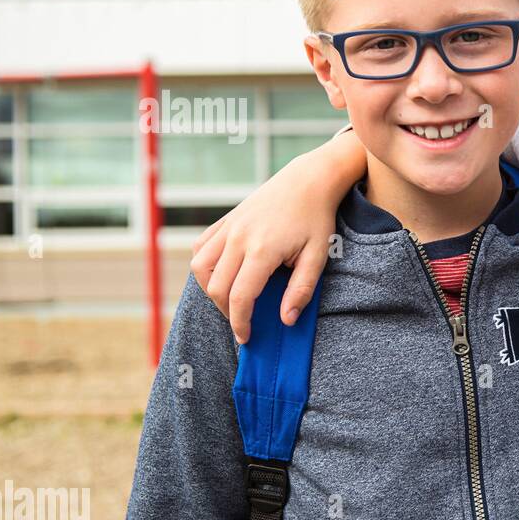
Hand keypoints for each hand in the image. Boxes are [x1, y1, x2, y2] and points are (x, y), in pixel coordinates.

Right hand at [190, 137, 360, 341]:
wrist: (307, 181)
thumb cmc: (316, 219)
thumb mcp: (318, 257)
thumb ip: (301, 290)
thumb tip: (285, 320)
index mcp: (262, 250)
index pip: (240, 296)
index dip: (240, 322)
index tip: (247, 337)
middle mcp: (238, 238)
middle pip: (216, 287)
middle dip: (227, 311)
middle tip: (244, 322)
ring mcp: (228, 227)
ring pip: (200, 267)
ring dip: (211, 289)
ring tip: (232, 300)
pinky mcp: (224, 221)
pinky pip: (200, 248)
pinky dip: (204, 266)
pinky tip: (222, 274)